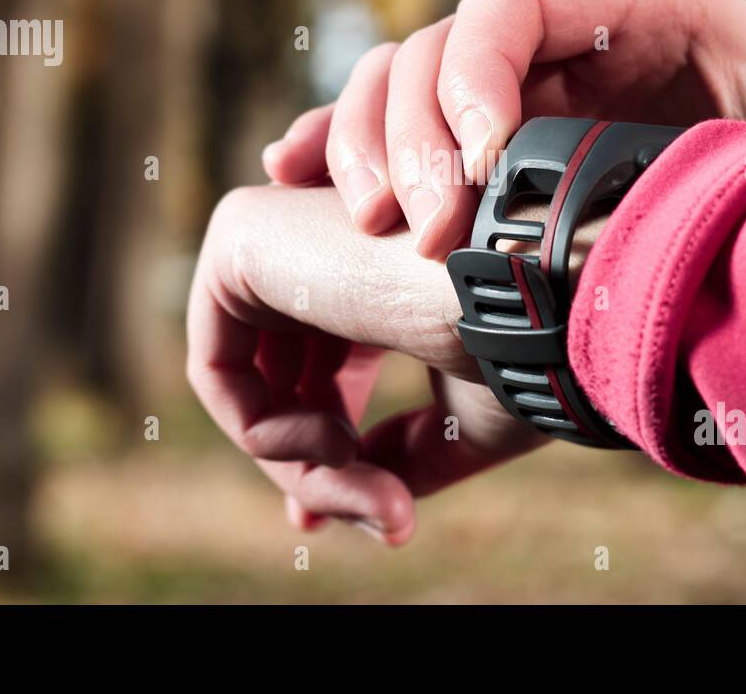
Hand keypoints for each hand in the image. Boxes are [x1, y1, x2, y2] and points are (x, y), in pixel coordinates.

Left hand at [185, 185, 546, 544]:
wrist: (531, 291)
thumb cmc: (521, 343)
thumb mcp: (464, 415)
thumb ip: (404, 451)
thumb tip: (366, 491)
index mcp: (376, 267)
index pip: (323, 363)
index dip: (336, 449)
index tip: (382, 512)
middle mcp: (320, 243)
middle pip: (281, 382)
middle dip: (320, 466)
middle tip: (383, 513)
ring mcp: (276, 232)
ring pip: (247, 386)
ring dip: (304, 463)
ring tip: (370, 482)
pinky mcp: (237, 238)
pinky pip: (214, 368)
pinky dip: (263, 430)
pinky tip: (336, 440)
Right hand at [262, 0, 745, 256]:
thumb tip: (707, 209)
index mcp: (633, 8)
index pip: (509, 7)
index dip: (472, 77)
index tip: (480, 171)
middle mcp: (557, 37)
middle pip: (431, 49)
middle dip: (407, 138)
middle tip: (423, 236)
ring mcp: (511, 85)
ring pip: (392, 84)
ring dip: (359, 150)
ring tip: (368, 230)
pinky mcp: (481, 138)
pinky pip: (390, 127)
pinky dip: (335, 149)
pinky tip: (293, 178)